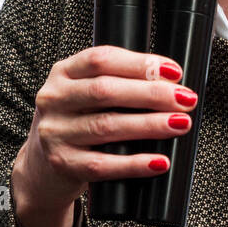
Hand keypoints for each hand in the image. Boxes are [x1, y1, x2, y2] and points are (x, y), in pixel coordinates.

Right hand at [11, 46, 196, 226]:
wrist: (42, 166)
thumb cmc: (77, 121)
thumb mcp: (86, 93)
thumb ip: (119, 82)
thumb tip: (172, 83)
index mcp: (63, 72)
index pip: (101, 59)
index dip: (140, 64)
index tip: (174, 72)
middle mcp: (54, 99)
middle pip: (106, 91)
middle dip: (152, 94)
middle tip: (186, 99)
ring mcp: (55, 133)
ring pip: (106, 126)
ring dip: (149, 125)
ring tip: (180, 124)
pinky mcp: (63, 164)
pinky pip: (102, 165)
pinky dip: (135, 164)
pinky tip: (159, 162)